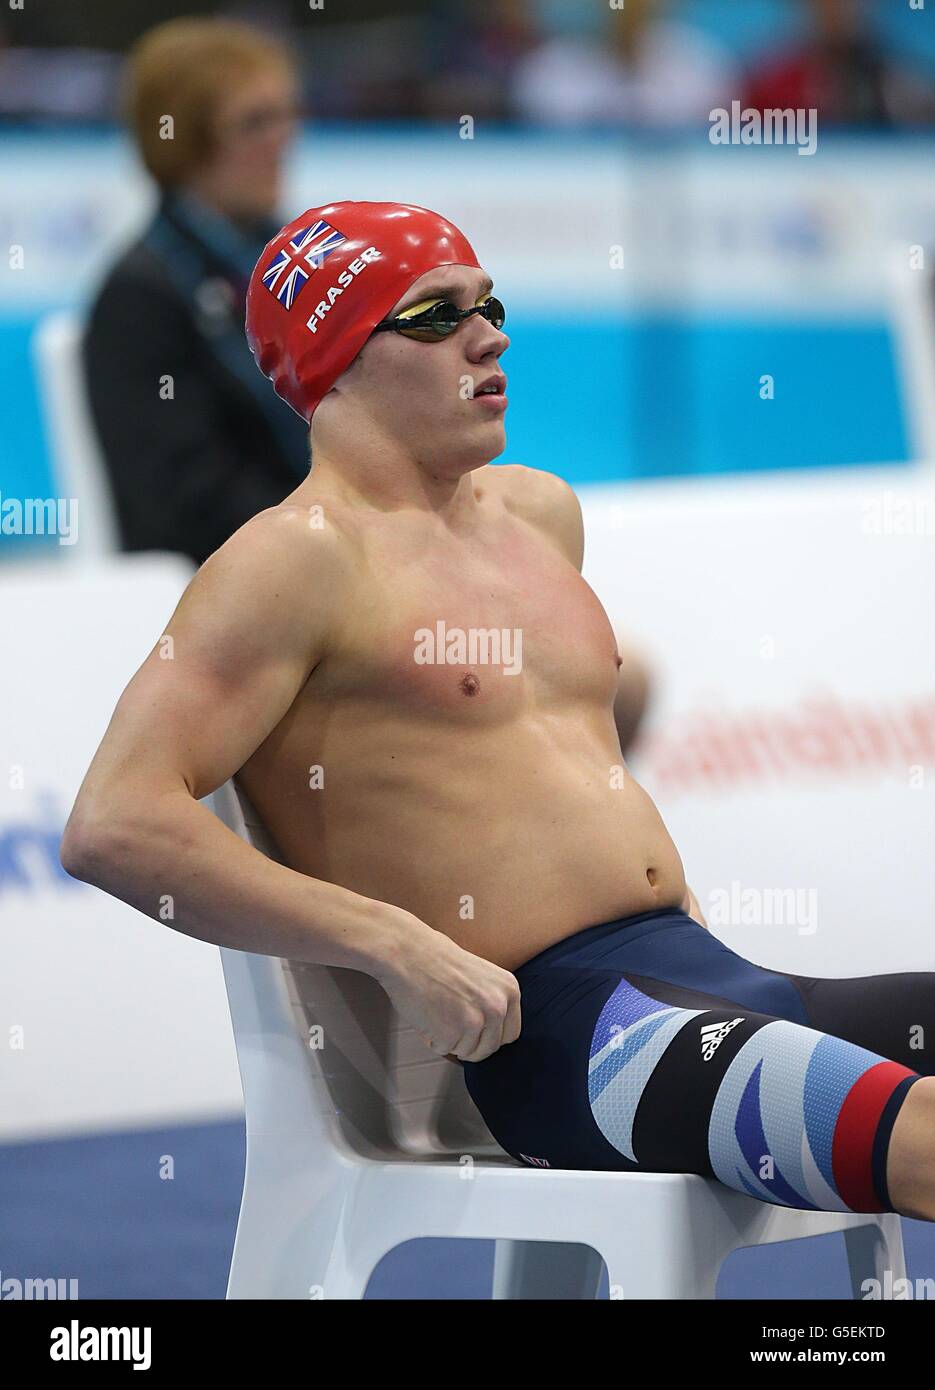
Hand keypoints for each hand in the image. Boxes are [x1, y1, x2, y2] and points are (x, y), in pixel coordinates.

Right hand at [374, 920, 521, 1063]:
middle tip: (451, 1026)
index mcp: (509, 990)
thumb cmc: (437, 958)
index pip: (510, 1033)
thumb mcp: (482, 975)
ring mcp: (475, 1022)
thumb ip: (492, 1000)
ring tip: (437, 1014)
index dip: (490, 1036)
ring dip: (450, 1040)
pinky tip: (427, 1017)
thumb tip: (492, 1030)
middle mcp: (498, 1007)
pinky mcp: (451, 1034)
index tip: (476, 1032)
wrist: (408, 952)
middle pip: (490, 1048)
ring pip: (467, 1052)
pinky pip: (444, 1050)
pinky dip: (433, 1039)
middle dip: (470, 1043)